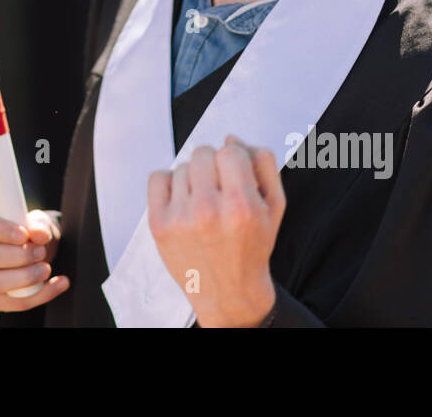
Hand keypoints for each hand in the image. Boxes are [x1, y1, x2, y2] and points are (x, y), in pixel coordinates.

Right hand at [0, 206, 68, 311]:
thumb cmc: (29, 231)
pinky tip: (58, 283)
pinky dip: (39, 295)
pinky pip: (10, 303)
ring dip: (24, 278)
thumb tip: (40, 235)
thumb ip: (39, 226)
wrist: (35, 251)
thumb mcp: (37, 222)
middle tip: (41, 252)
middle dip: (17, 256)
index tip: (24, 235)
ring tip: (46, 269)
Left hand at [147, 135, 283, 326]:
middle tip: (220, 187)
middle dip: (214, 165)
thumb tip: (232, 138)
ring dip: (193, 177)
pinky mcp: (158, 224)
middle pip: (203, 153)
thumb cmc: (252, 248)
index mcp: (242, 206)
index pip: (230, 150)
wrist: (229, 292)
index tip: (235, 174)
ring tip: (204, 202)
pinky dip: (168, 183)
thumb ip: (263, 165)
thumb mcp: (274, 207)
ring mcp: (180, 218)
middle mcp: (208, 211)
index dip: (235, 158)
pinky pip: (157, 177)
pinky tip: (182, 200)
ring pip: (182, 166)